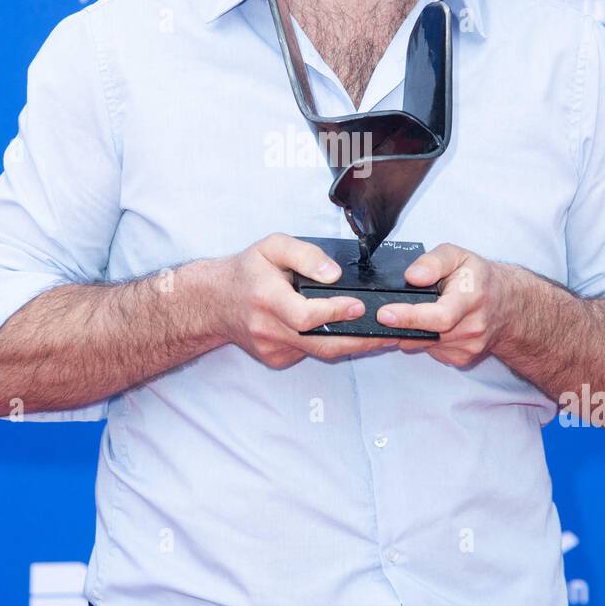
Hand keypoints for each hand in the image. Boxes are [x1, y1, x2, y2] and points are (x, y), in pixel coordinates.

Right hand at [217, 233, 400, 368]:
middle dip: (359, 339)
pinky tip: (346, 333)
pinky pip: (309, 353)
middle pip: (320, 343)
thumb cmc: (247, 271)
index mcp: (266, 298)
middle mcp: (268, 328)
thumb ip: (305, 255)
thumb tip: (334, 274)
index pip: (305, 316)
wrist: (215, 302)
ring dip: (352, 345)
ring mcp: (272, 348)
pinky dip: (330, 343)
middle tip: (390, 332)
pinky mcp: (276, 358)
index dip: (335, 313)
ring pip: (320, 351)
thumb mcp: (272, 246)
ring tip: (381, 335)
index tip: (360, 306)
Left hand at [374, 243, 516, 366]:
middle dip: (400, 325)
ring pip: (424, 344)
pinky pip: (431, 351)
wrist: (509, 306)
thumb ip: (433, 262)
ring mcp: (468, 346)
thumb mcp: (458, 256)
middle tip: (385, 315)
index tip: (385, 314)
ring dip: (412, 331)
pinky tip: (432, 326)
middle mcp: (472, 326)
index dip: (410, 317)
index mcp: (471, 297)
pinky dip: (424, 339)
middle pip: (427, 333)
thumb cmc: (480, 279)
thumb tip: (412, 276)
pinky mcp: (461, 358)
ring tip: (415, 313)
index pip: (439, 316)